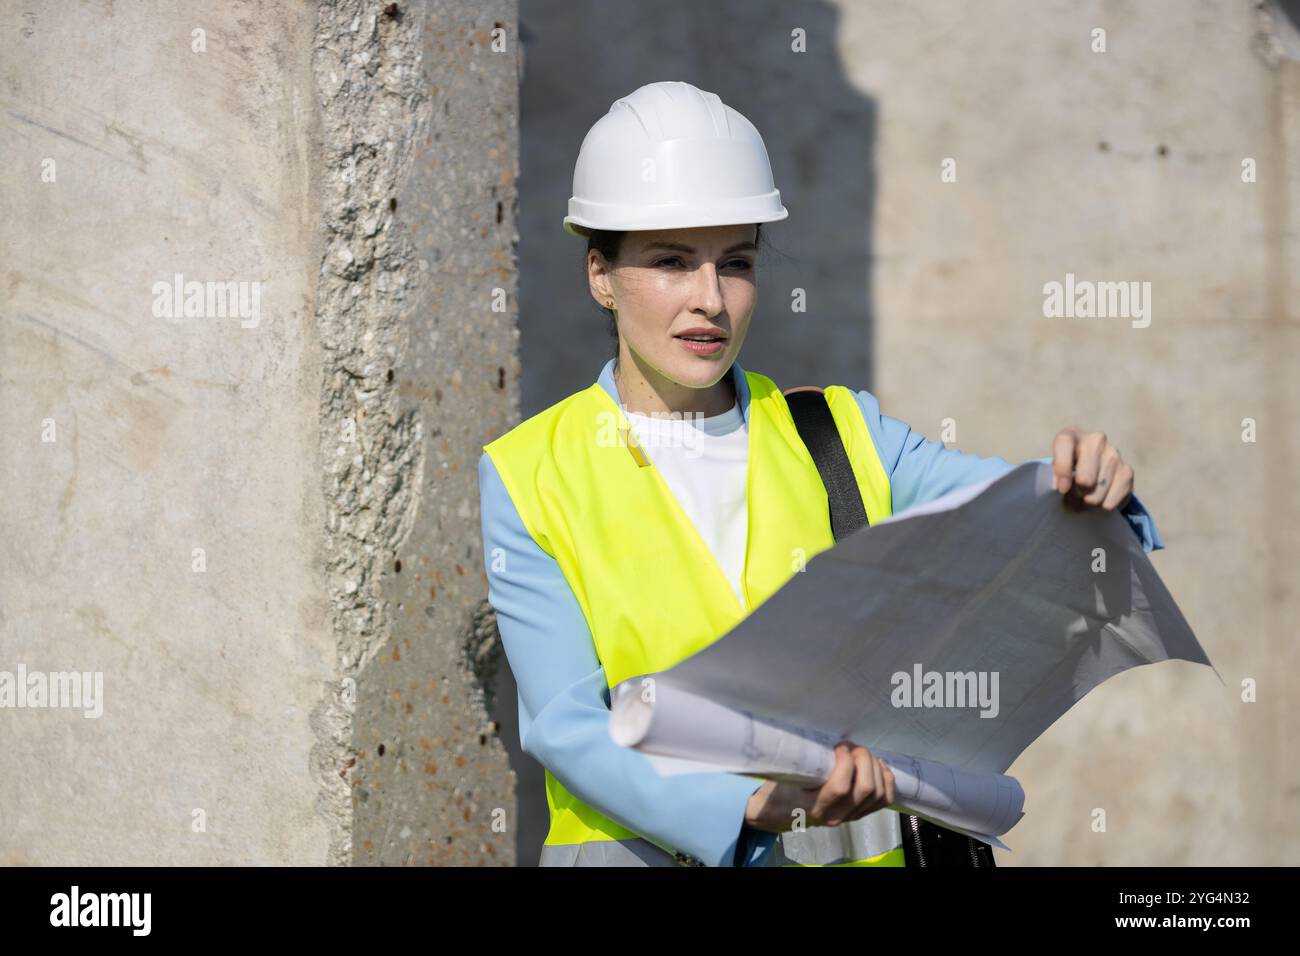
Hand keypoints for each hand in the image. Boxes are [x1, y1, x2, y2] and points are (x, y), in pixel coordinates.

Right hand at [743, 742, 895, 832]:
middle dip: (864, 759)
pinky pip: (884, 800)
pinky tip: (877, 765)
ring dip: (875, 767)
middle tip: (852, 746)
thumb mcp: (785, 774)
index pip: (841, 787)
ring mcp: (849, 817)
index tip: (838, 746)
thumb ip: (802, 759)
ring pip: (878, 794)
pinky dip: (886, 780)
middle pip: (866, 789)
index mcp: (814, 806)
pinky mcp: (859, 814)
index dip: (846, 761)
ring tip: (861, 754)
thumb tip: (818, 733)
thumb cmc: (781, 787)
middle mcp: (835, 815)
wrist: (780, 812)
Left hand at [1051, 426, 1133, 511]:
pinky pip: (1111, 501)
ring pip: (1097, 495)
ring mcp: (1114, 455)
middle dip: (1075, 496)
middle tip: (1069, 500)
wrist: (1094, 468)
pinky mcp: (1127, 472)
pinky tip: (1099, 498)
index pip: (1064, 443)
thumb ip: (1055, 475)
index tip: (1061, 489)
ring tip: (1083, 499)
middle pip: (1085, 480)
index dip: (1062, 468)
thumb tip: (1063, 487)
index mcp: (1073, 435)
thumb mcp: (1054, 468)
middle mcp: (1096, 441)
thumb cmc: (1068, 468)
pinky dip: (1102, 506)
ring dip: (1088, 503)